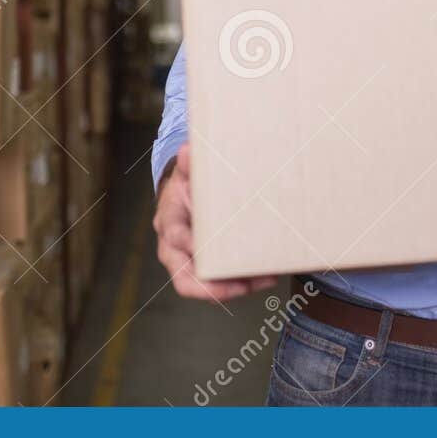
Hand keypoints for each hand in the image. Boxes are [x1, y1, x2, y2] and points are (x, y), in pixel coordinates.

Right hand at [153, 143, 279, 301]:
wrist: (182, 196)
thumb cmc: (186, 186)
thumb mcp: (187, 172)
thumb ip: (189, 164)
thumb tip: (189, 150)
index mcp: (169, 222)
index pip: (175, 237)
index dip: (190, 245)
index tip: (208, 247)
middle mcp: (174, 249)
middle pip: (186, 279)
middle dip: (215, 287)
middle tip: (244, 284)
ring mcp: (189, 262)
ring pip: (206, 286)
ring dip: (236, 287)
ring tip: (266, 278)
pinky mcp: (207, 267)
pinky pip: (221, 282)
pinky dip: (243, 281)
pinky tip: (267, 274)